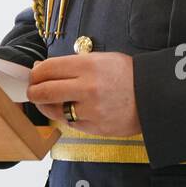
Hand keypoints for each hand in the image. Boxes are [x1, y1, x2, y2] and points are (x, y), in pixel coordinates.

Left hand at [26, 52, 140, 136]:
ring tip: (44, 101)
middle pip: (45, 91)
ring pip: (54, 110)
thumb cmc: (126, 74)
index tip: (34, 75)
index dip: (36, 73)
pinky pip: (69, 123)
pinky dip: (63, 116)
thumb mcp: (101, 59)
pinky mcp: (95, 127)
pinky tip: (64, 110)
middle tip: (32, 90)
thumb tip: (43, 69)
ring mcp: (90, 110)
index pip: (48, 69)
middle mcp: (87, 88)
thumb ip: (72, 64)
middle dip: (33, 91)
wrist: (153, 96)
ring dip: (44, 106)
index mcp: (87, 66)